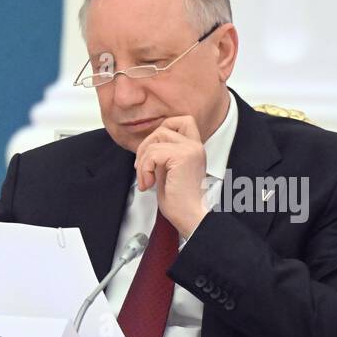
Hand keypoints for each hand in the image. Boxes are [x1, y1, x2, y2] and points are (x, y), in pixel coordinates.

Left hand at [133, 116, 208, 236]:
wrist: (190, 216)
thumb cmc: (179, 201)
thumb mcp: (167, 171)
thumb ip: (161, 156)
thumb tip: (145, 148)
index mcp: (193, 148)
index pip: (181, 121)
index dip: (161, 131)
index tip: (151, 156)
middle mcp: (195, 145)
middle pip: (163, 127)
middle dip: (146, 146)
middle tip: (142, 168)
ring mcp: (190, 149)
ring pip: (155, 141)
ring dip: (143, 163)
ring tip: (146, 181)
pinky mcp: (183, 157)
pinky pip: (153, 154)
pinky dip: (144, 169)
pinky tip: (148, 184)